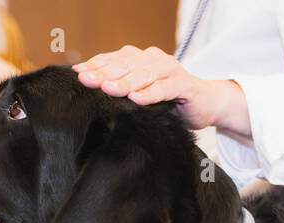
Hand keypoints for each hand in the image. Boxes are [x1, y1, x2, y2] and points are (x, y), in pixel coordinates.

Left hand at [73, 45, 250, 136]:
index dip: (96, 65)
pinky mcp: (184, 85)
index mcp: (141, 59)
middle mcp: (154, 59)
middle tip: (86, 80)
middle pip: (125, 65)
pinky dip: (151, 93)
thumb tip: (92, 90)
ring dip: (124, 82)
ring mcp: (170, 70)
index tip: (77, 73)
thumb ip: (123, 90)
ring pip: (143, 75)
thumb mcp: (142, 93)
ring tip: (108, 89)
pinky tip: (137, 98)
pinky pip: (165, 88)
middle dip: (104, 73)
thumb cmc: (170, 100)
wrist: (206, 103)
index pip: (114, 59)